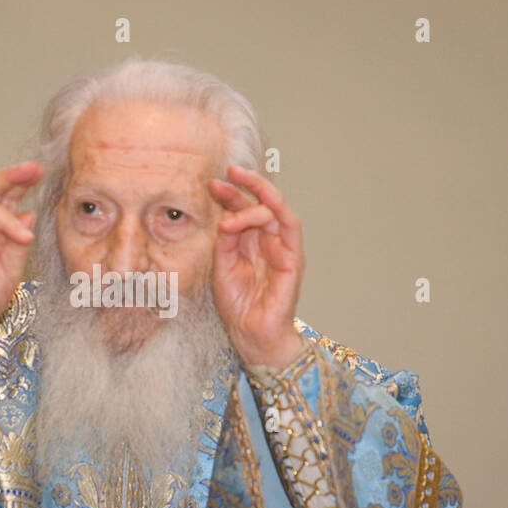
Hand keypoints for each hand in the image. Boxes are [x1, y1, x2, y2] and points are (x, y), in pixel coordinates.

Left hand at [209, 165, 304, 369]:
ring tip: (234, 199)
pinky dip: (275, 212)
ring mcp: (282, 248)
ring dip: (254, 200)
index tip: (213, 184)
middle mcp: (267, 241)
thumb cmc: (238, 304)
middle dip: (244, 187)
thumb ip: (225, 241)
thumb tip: (226, 217)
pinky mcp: (294, 257)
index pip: (243, 210)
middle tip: (228, 174)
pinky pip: (291, 226)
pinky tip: (259, 208)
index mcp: (249, 242)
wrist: (251, 332)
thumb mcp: (222, 266)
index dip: (230, 195)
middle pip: (259, 204)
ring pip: (275, 210)